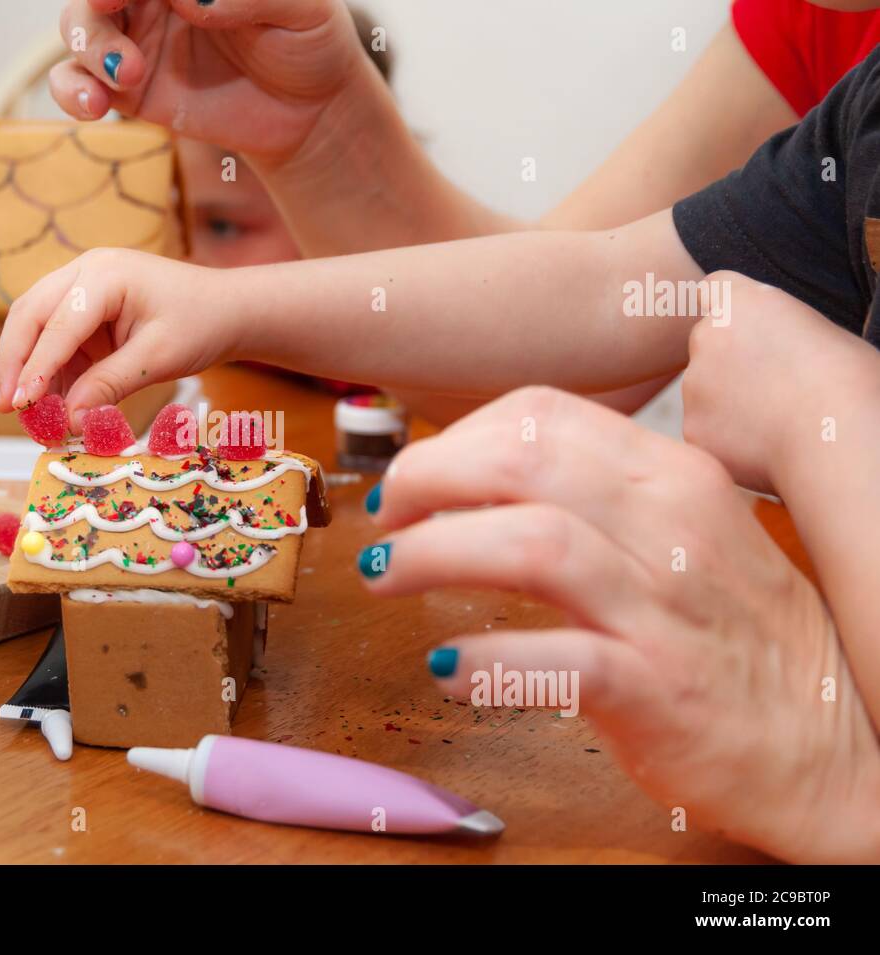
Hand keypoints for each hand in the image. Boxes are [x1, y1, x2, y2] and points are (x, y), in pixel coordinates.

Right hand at [0, 248, 230, 425]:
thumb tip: (69, 420)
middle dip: (13, 362)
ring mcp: (81, 286)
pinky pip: (54, 339)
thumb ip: (110, 385)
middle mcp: (85, 271)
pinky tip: (48, 403)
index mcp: (106, 274)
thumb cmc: (200, 325)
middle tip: (5, 407)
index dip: (35, 366)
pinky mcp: (85, 310)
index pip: (57, 324)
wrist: (227, 310)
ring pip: (33, 325)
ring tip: (24, 414)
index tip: (20, 404)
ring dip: (25, 368)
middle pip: (29, 315)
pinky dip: (48, 370)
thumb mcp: (158, 359)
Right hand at [51, 0, 368, 163]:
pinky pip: (77, 83)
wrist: (311, 111)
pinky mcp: (129, 92)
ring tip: (126, 75)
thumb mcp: (301, 8)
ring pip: (80, 27)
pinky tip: (94, 105)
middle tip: (114, 18)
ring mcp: (135, 41)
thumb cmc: (309, 41)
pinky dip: (71, 90)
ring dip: (89, 47)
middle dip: (98, 2)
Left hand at [360, 387, 879, 861]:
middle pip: (523, 460)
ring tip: (384, 573)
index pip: (543, 414)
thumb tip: (477, 477)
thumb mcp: (681, 534)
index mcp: (672, 476)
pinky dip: (487, 659)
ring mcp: (664, 607)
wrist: (832, 742)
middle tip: (386, 517)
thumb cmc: (736, 635)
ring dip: (434, 552)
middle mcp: (670, 525)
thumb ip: (592, 497)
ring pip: (530, 544)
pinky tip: (445, 667)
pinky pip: (558, 660)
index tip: (416, 476)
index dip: (457, 437)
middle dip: (429, 477)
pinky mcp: (658, 689)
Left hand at [682, 271, 877, 493]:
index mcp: (740, 303)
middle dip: (730, 361)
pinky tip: (764, 443)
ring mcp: (694, 384)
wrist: (836, 434)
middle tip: (773, 383)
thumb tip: (770, 343)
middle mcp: (706, 337)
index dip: (728, 309)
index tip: (746, 327)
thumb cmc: (846, 379)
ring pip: (704, 390)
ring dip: (727, 401)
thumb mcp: (818, 330)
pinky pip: (706, 429)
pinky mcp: (692, 427)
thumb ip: (777, 328)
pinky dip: (727, 438)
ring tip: (777, 416)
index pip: (714, 289)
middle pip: (708, 343)